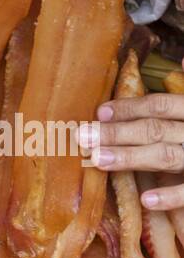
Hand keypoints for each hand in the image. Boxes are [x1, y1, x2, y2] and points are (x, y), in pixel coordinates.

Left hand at [79, 93, 183, 211]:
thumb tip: (181, 57)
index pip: (160, 105)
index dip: (129, 107)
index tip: (99, 112)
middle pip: (155, 129)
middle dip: (116, 132)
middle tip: (82, 136)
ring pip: (166, 156)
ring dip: (131, 157)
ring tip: (98, 160)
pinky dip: (171, 196)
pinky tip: (146, 200)